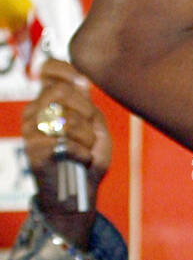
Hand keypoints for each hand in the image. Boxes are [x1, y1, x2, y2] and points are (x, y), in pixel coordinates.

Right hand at [20, 60, 109, 236]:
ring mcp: (30, 130)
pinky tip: (80, 159)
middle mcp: (35, 112)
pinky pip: (65, 143)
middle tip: (91, 130)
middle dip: (86, 111)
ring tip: (85, 149)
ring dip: (86, 137)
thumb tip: (82, 81)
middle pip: (61, 91)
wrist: (77, 191)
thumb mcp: (95, 125)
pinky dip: (82, 153)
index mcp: (49, 101)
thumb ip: (88, 104)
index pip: (49, 69)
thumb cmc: (88, 156)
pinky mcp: (32, 150)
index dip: (66, 69)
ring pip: (66, 119)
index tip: (83, 83)